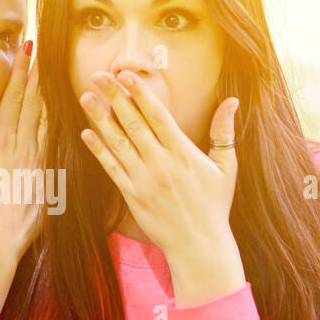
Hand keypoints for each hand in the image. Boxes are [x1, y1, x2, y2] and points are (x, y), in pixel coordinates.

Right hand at [0, 41, 46, 263]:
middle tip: (44, 51)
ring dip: (49, 95)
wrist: (0, 239)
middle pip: (33, 102)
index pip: (13, 97)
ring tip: (53, 74)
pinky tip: (62, 115)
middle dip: (37, 74)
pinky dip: (58, 124)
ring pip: (47, 119)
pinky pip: (54, 143)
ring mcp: (39, 160)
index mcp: (1, 141)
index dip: (21, 69)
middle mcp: (24, 146)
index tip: (28, 46)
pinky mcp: (48, 176)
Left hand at [79, 70, 241, 293]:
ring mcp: (144, 180)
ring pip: (119, 143)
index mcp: (183, 153)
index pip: (158, 116)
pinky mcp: (132, 196)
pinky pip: (112, 169)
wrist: (200, 245)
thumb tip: (232, 100)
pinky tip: (87, 133)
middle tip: (99, 76)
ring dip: (101, 119)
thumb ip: (224, 132)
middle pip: (134, 123)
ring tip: (86, 97)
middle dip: (115, 97)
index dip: (140, 93)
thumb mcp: (226, 167)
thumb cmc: (214, 205)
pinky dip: (99, 151)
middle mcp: (161, 163)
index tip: (126, 75)